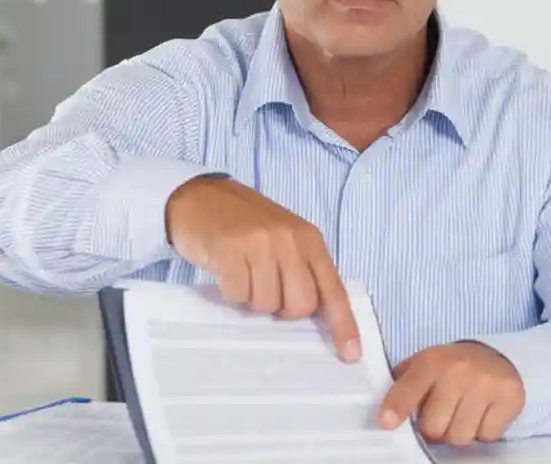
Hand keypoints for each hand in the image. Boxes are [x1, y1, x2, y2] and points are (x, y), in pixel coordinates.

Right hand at [166, 176, 360, 361]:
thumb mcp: (284, 238)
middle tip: (265, 288)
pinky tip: (226, 270)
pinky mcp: (229, 249)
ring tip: (243, 272)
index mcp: (310, 239)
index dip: (343, 324)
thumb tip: (316, 314)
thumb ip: (302, 269)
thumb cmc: (245, 224)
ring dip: (252, 299)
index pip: (333, 288)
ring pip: (266, 304)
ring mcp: (260, 243)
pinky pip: (238, 294)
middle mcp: (289, 239)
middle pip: (300, 305)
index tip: (351, 354)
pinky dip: (231, 291)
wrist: (200, 196)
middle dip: (282, 309)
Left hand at [377, 341, 524, 445]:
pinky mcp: (511, 397)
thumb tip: (386, 415)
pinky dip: (483, 431)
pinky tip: (482, 413)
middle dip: (435, 429)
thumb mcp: (423, 366)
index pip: (409, 389)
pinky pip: (487, 436)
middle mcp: (460, 370)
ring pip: (460, 437)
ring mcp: (487, 384)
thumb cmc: (450, 367)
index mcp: (432, 361)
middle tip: (441, 416)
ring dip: (458, 432)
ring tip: (462, 414)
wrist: (494, 356)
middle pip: (434, 427)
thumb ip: (403, 385)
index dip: (397, 408)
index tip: (386, 422)